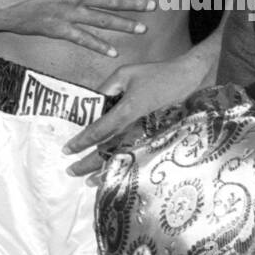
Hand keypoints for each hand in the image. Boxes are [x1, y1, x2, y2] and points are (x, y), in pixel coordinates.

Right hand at [0, 0, 153, 55]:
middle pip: (110, 0)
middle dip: (133, 3)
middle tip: (152, 6)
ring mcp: (67, 16)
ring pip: (102, 21)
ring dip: (123, 25)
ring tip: (141, 28)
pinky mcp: (57, 30)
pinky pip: (83, 39)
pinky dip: (98, 46)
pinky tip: (112, 51)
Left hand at [62, 48, 209, 176]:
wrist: (187, 80)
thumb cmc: (156, 74)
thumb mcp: (126, 74)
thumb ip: (106, 88)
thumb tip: (92, 102)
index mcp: (127, 109)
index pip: (99, 130)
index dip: (81, 141)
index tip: (67, 150)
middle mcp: (136, 127)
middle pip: (107, 151)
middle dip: (87, 163)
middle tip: (71, 171)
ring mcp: (147, 135)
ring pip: (121, 158)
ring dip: (103, 171)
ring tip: (88, 181)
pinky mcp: (155, 139)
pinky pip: (134, 156)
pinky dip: (122, 167)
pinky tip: (114, 174)